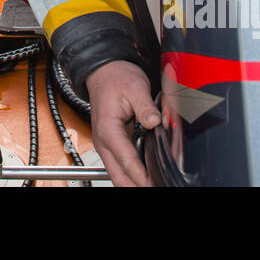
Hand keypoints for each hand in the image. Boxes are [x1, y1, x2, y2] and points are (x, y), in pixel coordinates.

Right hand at [84, 60, 160, 186]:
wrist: (104, 72)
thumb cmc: (116, 78)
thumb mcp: (135, 86)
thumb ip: (145, 106)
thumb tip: (155, 121)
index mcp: (108, 128)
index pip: (126, 160)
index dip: (141, 176)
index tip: (153, 183)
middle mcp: (103, 141)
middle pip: (118, 176)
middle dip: (137, 186)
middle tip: (155, 187)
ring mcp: (105, 145)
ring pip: (117, 175)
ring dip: (133, 183)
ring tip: (153, 185)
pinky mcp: (111, 145)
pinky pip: (119, 167)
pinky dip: (131, 176)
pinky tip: (145, 179)